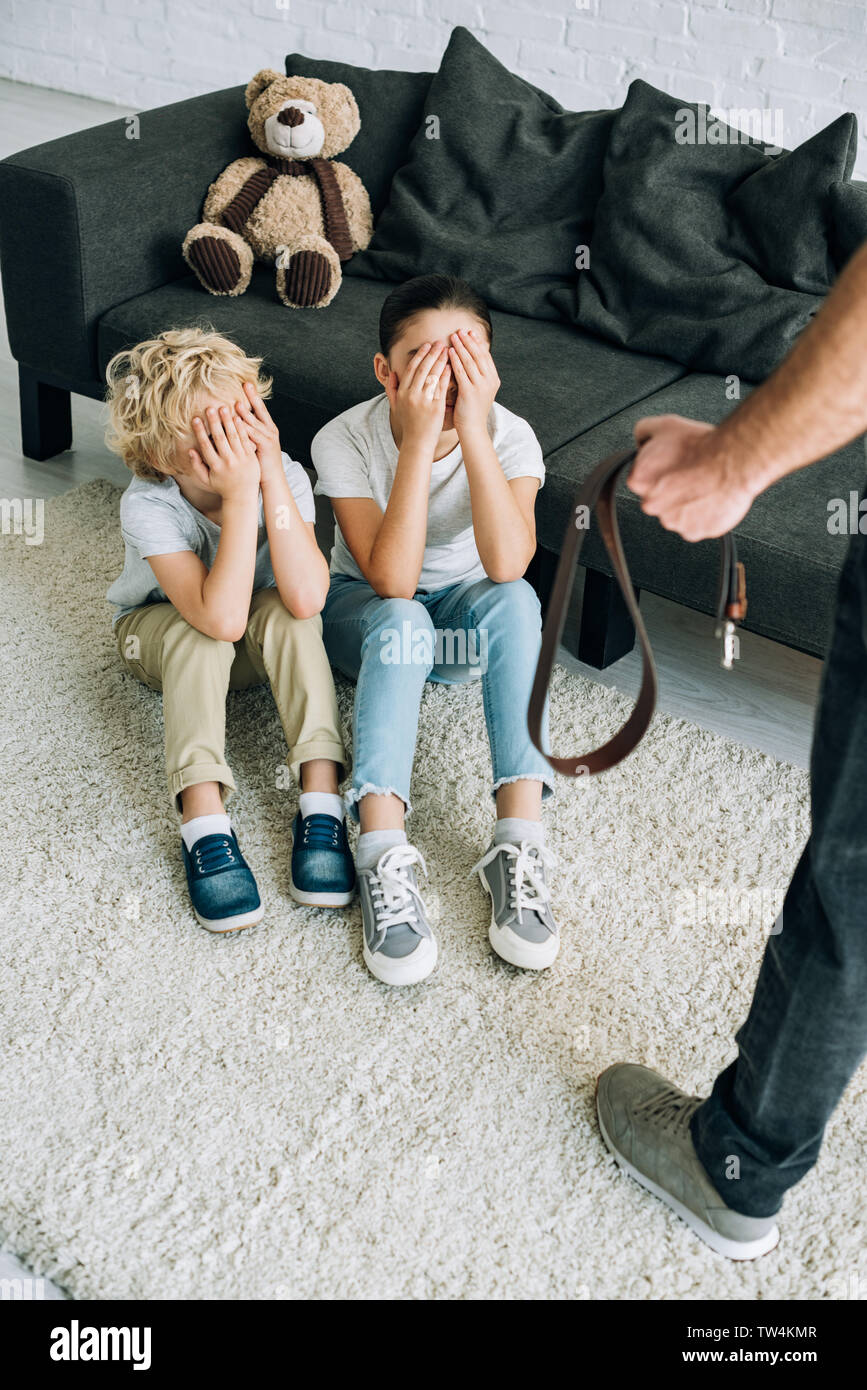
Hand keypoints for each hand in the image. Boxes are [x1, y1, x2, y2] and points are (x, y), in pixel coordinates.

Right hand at [190, 404, 259, 502]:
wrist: (243, 497)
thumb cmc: (223, 486)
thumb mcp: (206, 480)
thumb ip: (197, 466)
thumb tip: (190, 450)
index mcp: (215, 466)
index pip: (206, 445)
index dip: (200, 431)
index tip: (196, 418)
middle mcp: (227, 462)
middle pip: (220, 438)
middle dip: (214, 422)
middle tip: (210, 407)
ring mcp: (240, 459)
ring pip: (233, 437)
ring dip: (228, 421)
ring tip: (224, 408)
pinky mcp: (251, 457)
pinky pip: (245, 440)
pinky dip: (241, 429)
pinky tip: (238, 417)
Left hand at [233, 381, 283, 483]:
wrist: (272, 478)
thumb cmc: (261, 462)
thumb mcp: (255, 443)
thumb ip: (248, 431)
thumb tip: (235, 419)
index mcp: (268, 428)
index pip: (260, 408)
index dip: (254, 396)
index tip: (247, 383)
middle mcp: (270, 430)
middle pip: (260, 410)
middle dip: (252, 397)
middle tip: (245, 385)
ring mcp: (270, 437)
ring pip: (255, 422)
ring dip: (246, 412)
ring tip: (237, 403)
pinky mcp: (266, 445)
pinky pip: (253, 434)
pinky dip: (245, 428)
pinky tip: (237, 422)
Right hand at [386, 341, 451, 450]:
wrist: (417, 443)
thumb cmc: (409, 424)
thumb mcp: (396, 406)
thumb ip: (391, 389)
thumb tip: (392, 373)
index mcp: (402, 393)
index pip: (411, 369)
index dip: (419, 355)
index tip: (427, 345)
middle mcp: (411, 395)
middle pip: (423, 369)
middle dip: (432, 353)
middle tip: (440, 343)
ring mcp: (423, 401)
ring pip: (433, 375)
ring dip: (440, 361)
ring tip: (447, 351)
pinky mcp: (435, 407)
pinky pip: (442, 387)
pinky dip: (446, 375)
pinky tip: (451, 366)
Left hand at [448, 327, 499, 436]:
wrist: (473, 428)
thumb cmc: (473, 410)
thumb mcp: (481, 390)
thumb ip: (479, 376)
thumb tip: (473, 360)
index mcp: (494, 379)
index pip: (486, 356)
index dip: (478, 343)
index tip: (470, 332)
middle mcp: (490, 381)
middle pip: (479, 355)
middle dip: (469, 341)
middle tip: (461, 330)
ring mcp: (481, 386)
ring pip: (470, 361)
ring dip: (461, 347)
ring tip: (454, 336)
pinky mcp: (470, 392)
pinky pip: (461, 372)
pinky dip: (456, 360)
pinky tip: (450, 352)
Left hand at [628, 414, 755, 540]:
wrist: (733, 462)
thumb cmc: (701, 446)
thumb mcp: (665, 424)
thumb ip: (643, 431)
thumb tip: (641, 441)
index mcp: (639, 480)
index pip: (641, 478)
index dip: (659, 469)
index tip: (672, 465)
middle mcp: (651, 505)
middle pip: (657, 499)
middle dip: (671, 490)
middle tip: (689, 474)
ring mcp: (673, 521)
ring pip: (676, 514)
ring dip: (687, 503)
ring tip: (703, 485)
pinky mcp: (694, 532)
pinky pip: (695, 525)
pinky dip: (702, 515)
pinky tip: (710, 498)